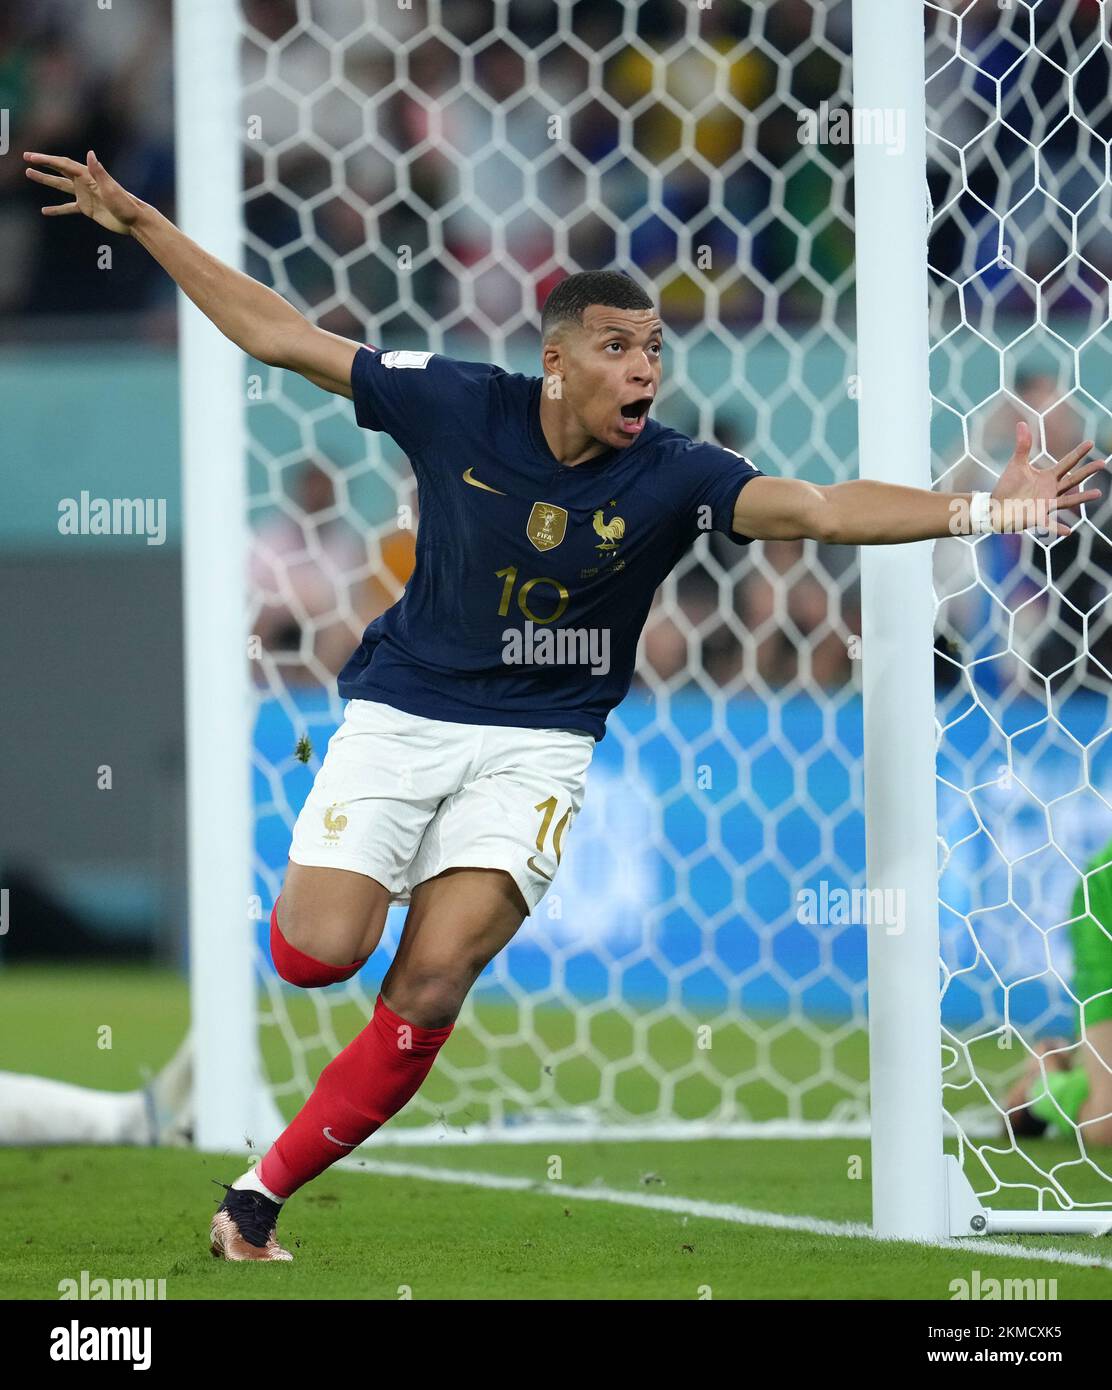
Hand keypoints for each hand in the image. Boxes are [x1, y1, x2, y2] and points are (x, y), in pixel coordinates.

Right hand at [24, 150, 139, 234]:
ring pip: (60, 186)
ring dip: (45, 180)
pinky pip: (68, 208)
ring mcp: (85, 195)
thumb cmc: (125, 204)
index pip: (63, 164)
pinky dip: (57, 209)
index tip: (31, 157)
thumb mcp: (111, 188)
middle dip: (43, 164)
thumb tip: (90, 153)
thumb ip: (98, 171)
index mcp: (88, 176)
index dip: (46, 160)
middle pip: (59, 170)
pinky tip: (45, 211)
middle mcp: (84, 182)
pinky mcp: (87, 208)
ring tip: (29, 174)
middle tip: (26, 158)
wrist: (134, 221)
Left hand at [991, 420, 1106, 536]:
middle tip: (1103, 463)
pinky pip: (1050, 524)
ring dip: (1082, 498)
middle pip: (1073, 480)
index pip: (1066, 463)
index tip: (1090, 443)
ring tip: (1098, 494)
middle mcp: (1051, 491)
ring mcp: (1046, 504)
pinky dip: (1058, 527)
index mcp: (1048, 477)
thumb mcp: (1016, 464)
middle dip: (1087, 471)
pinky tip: (1069, 531)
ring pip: (1067, 501)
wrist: (996, 506)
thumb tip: (1021, 422)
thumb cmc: (1007, 486)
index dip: (1077, 453)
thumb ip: (1022, 446)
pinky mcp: (1037, 517)